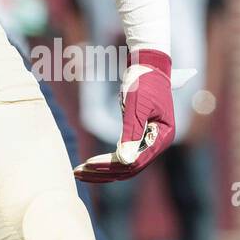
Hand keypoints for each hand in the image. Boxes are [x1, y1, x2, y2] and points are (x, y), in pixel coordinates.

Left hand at [74, 49, 174, 181]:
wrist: (148, 65)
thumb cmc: (144, 81)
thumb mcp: (136, 105)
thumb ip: (132, 133)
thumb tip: (125, 161)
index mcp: (162, 138)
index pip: (135, 161)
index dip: (112, 165)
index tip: (89, 165)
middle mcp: (157, 144)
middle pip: (129, 168)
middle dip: (103, 172)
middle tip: (77, 173)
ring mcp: (149, 141)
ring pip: (125, 164)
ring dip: (102, 170)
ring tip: (78, 172)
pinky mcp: (139, 137)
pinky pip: (123, 155)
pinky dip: (107, 161)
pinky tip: (91, 164)